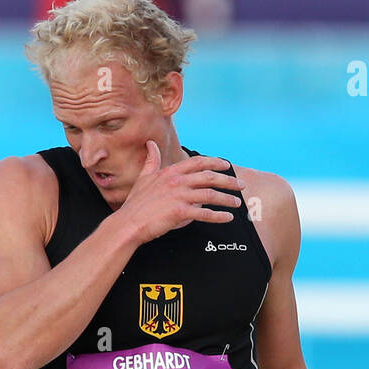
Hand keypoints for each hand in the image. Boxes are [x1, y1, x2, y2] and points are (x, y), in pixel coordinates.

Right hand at [120, 139, 244, 244]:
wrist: (128, 223)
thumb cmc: (135, 204)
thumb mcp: (143, 177)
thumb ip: (151, 160)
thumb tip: (150, 144)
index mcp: (170, 172)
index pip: (198, 163)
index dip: (215, 163)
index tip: (227, 166)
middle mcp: (177, 181)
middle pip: (210, 177)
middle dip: (229, 180)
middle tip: (240, 185)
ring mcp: (179, 196)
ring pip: (210, 194)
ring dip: (227, 199)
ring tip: (236, 204)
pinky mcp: (180, 212)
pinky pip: (204, 213)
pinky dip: (218, 216)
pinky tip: (226, 218)